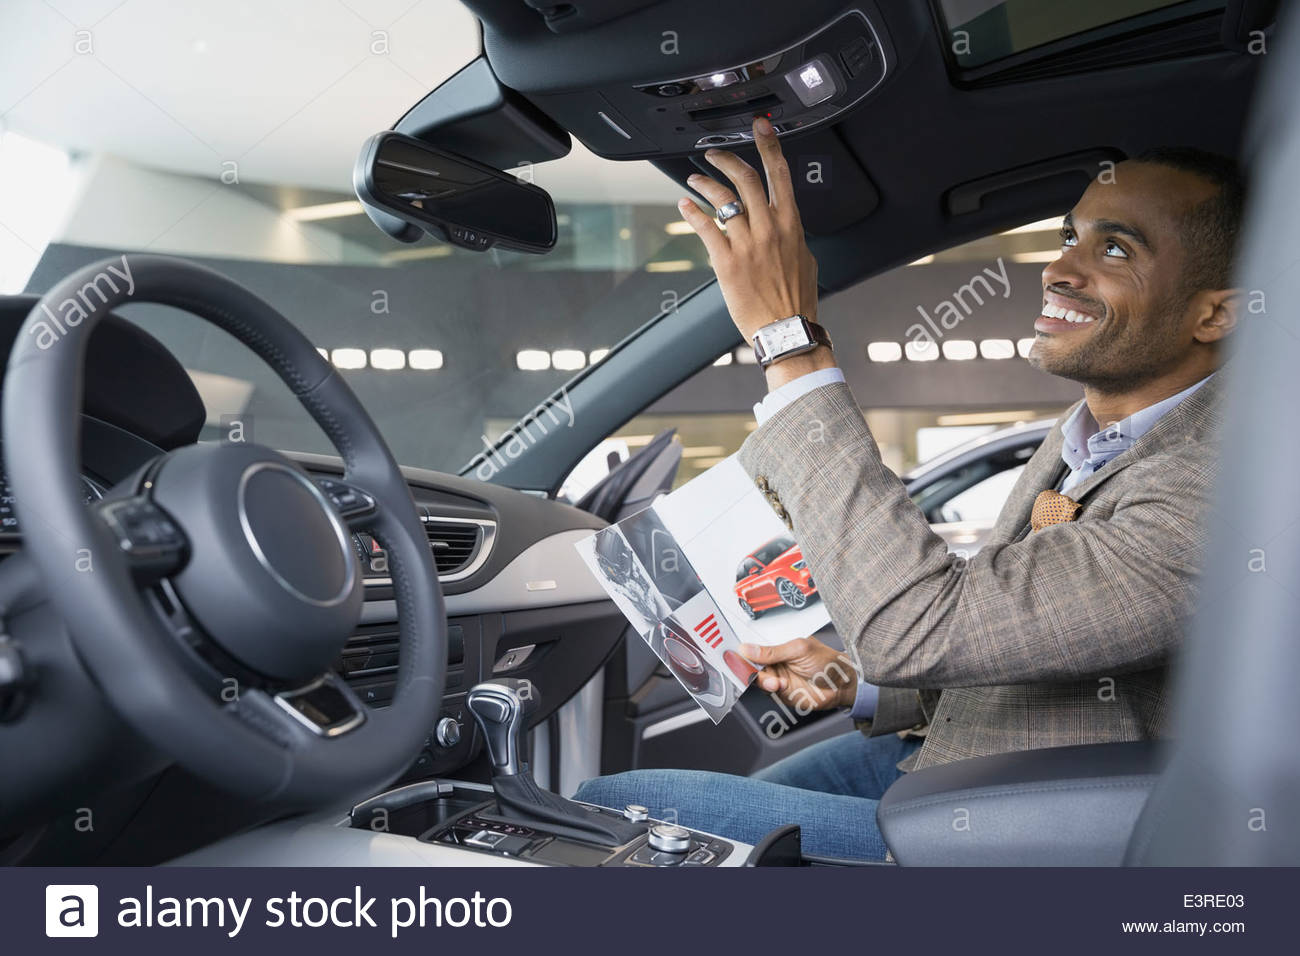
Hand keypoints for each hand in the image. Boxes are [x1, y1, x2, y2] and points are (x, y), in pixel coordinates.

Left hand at [678, 116, 820, 341]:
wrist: (786, 329)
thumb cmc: (796, 300)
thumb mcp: (806, 259)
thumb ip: (792, 235)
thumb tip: (786, 224)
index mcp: (791, 224)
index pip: (780, 174)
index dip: (768, 145)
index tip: (760, 127)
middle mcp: (769, 228)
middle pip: (746, 178)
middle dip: (726, 159)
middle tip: (713, 154)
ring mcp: (747, 243)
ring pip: (723, 199)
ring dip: (704, 184)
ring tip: (694, 179)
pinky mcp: (727, 261)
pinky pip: (706, 228)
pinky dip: (693, 212)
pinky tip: (685, 205)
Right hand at [738, 636, 857, 711]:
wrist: (841, 685)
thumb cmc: (826, 661)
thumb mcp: (799, 649)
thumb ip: (772, 651)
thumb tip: (747, 648)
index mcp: (777, 644)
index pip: (753, 644)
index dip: (741, 648)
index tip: (731, 651)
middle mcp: (773, 660)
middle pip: (749, 663)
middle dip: (747, 666)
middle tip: (748, 668)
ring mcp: (775, 676)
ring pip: (756, 679)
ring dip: (762, 680)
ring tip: (776, 681)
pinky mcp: (779, 692)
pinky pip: (766, 691)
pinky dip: (771, 689)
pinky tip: (780, 685)